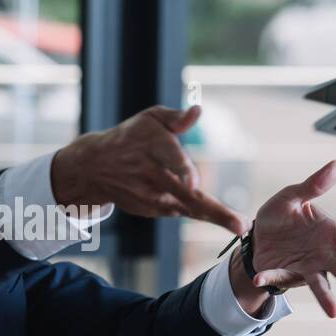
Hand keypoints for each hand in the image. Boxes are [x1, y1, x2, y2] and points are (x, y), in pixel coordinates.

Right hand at [51, 105, 246, 235]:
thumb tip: (198, 110)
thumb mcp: (151, 119)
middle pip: (185, 195)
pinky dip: (192, 208)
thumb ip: (177, 117)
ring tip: (237, 224)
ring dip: (214, 218)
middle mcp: (151, 174)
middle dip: (215, 212)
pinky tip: (200, 205)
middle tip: (240, 225)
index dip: (183, 171)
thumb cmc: (131, 137)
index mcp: (153, 145)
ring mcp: (149, 196)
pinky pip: (177, 210)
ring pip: (186, 208)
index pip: (170, 158)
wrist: (95, 166)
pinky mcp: (149, 209)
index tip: (194, 183)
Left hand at [241, 160, 335, 316]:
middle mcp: (325, 254)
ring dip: (327, 299)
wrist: (256, 232)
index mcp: (331, 233)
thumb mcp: (292, 195)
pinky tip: (259, 277)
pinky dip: (269, 278)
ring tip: (334, 313)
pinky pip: (278, 278)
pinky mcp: (287, 276)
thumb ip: (313, 186)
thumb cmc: (283, 213)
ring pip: (322, 286)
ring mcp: (307, 268)